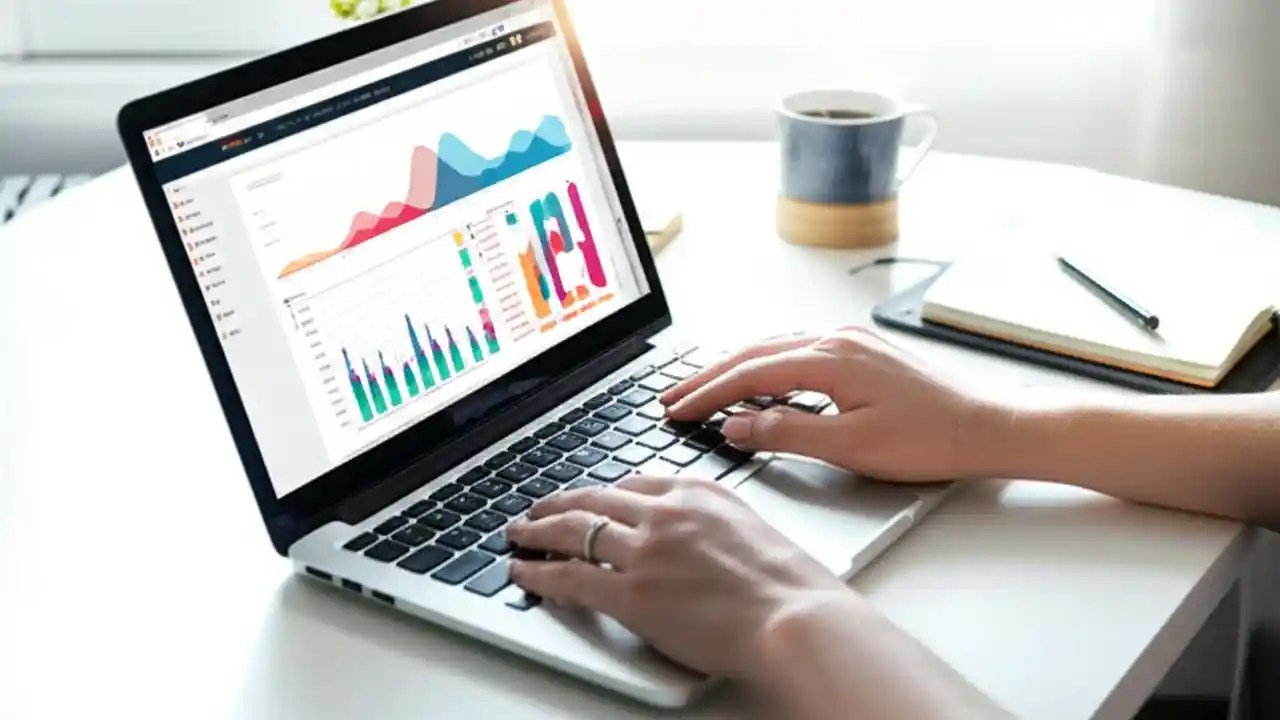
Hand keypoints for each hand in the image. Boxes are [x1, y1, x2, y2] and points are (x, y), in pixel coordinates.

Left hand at [505, 476, 855, 678]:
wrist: (794, 616)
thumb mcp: (750, 528)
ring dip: (537, 532)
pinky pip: (570, 577)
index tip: (587, 500)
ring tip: (518, 535)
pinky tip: (523, 573)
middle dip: (557, 504)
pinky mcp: (631, 593)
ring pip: (572, 531)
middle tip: (536, 510)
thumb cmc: (788, 585)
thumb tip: (690, 532)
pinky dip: (538, 574)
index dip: (600, 494)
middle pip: (593, 500)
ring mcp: (644, 551)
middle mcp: (664, 512)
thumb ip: (711, 521)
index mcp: (696, 491)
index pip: (632, 483)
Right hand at [663, 328, 1002, 481]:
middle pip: (754, 353)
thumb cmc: (930, 440)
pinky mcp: (861, 351)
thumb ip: (787, 432)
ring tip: (700, 389)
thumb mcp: (851, 447)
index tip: (676, 411)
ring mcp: (850, 341)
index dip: (707, 394)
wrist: (987, 428)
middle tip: (671, 398)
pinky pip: (796, 351)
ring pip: (773, 349)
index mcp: (830, 358)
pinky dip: (764, 366)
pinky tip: (754, 380)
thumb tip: (737, 426)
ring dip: (733, 369)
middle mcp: (836, 339)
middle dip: (708, 377)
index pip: (749, 374)